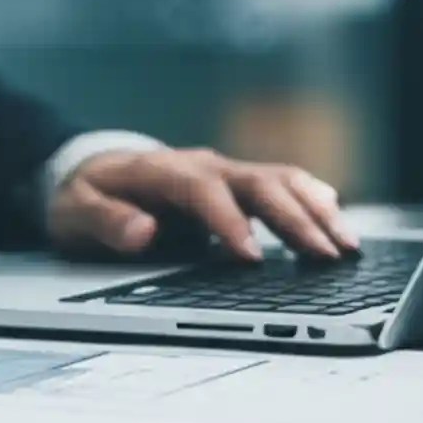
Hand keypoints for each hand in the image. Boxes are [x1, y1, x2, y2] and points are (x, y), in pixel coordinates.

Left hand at [47, 147, 357, 260]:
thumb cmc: (85, 195)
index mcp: (165, 171)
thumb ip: (107, 222)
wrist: (93, 172)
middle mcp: (204, 166)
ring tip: (346, 245)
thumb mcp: (76, 211)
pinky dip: (314, 203)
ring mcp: (225, 172)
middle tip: (326, 255)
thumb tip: (142, 232)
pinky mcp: (238, 185)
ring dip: (316, 210)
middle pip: (259, 183)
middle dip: (295, 219)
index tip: (250, 256)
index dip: (230, 222)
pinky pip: (283, 186)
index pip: (206, 192)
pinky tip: (337, 224)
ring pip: (281, 181)